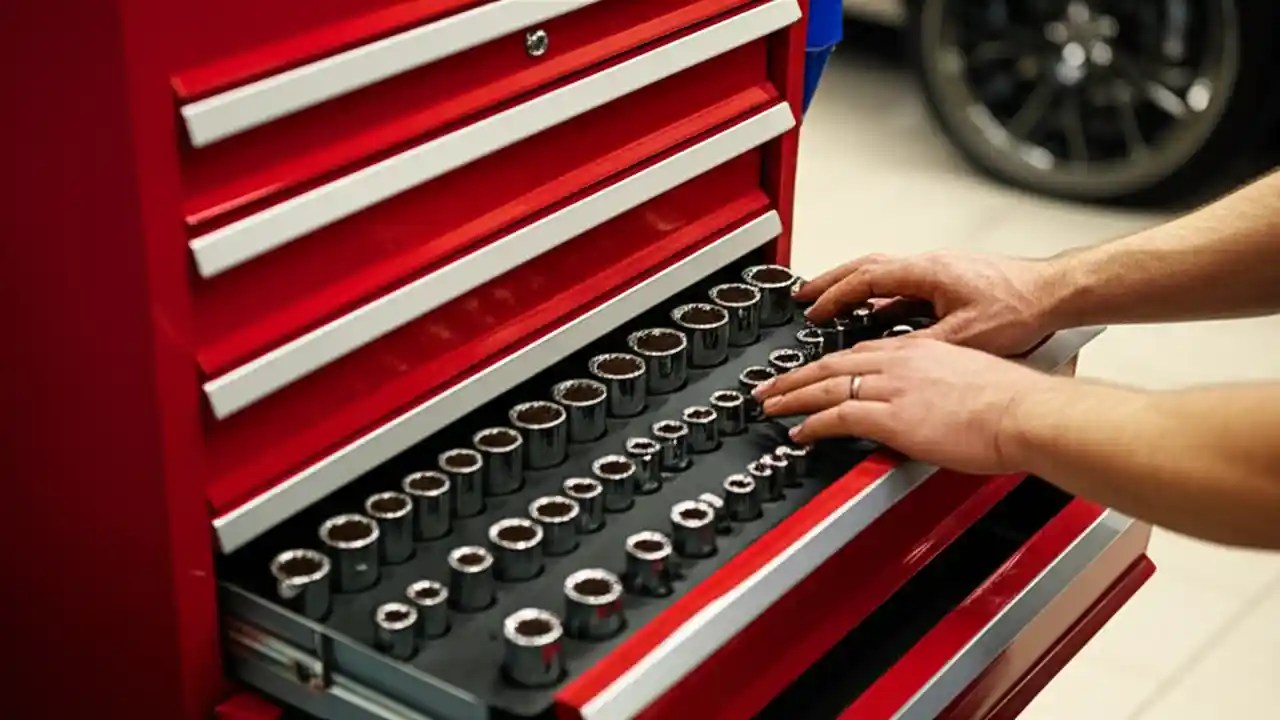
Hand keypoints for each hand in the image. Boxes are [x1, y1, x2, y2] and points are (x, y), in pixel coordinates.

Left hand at [755, 338, 1057, 473]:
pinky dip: (812, 424)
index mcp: (919, 349)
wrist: (1026, 411)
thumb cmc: (1012, 401)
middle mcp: (899, 361)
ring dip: (792, 397)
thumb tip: (934, 403)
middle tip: (769, 385)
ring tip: (769, 405)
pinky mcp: (892, 416)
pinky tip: (798, 432)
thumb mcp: (968, 378)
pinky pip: (838, 417)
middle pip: (832, 363)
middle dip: (795, 375)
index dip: (828, 362)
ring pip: (826, 386)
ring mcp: (893, 387)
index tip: (810, 370)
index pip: (859, 351)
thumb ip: (940, 385)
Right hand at [797, 252, 1059, 355]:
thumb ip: (918, 347)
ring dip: (855, 289)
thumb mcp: (963, 337)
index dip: (834, 296)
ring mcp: (940, 272)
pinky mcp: (951, 283)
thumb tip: (885, 360)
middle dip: (831, 283)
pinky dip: (881, 299)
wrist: (1057, 295)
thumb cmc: (1020, 309)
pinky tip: (878, 317)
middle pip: (865, 268)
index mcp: (925, 273)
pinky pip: (903, 287)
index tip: (812, 311)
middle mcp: (929, 266)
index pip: (865, 280)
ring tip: (833, 305)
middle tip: (805, 297)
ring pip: (884, 275)